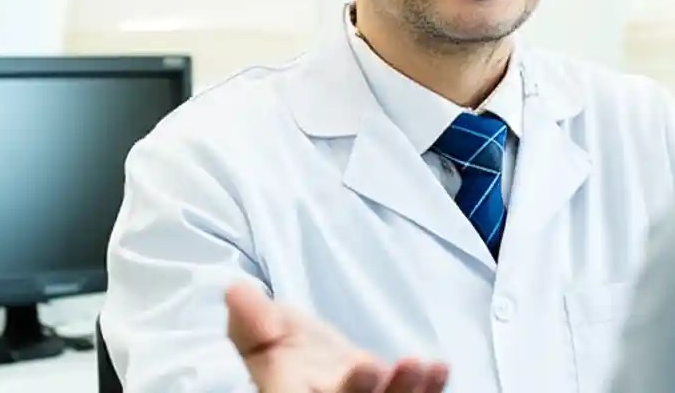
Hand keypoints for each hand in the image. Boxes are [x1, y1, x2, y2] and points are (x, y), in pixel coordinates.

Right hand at [225, 282, 448, 392]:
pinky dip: (428, 391)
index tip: (364, 367)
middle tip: (377, 368)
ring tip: (420, 366)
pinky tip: (438, 368)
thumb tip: (236, 291)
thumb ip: (250, 319)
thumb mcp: (258, 328)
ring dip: (405, 392)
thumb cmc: (279, 346)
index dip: (342, 390)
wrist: (310, 362)